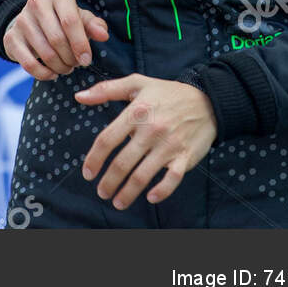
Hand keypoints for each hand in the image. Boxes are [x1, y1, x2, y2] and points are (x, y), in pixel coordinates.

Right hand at [3, 0, 108, 79]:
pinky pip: (28, 64)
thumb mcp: (80, 18)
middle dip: (71, 58)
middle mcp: (36, 3)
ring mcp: (21, 20)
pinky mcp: (11, 37)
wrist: (32, 21)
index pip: (70, 21)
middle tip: (76, 64)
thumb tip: (103, 35)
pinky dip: (43, 74)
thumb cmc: (62, 20)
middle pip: (57, 39)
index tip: (87, 60)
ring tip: (66, 68)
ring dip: (60, 67)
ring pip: (45, 53)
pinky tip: (52, 73)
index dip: (80, 44)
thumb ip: (94, 26)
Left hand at [75, 74, 215, 211]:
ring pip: (142, 175)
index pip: (107, 139)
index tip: (88, 173)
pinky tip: (150, 198)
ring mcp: (169, 145)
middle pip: (122, 163)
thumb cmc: (167, 93)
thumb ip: (106, 90)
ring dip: (127, 192)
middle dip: (108, 182)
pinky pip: (172, 179)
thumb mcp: (136, 83)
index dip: (94, 159)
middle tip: (101, 192)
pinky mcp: (185, 157)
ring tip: (117, 202)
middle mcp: (151, 130)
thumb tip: (79, 97)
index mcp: (136, 112)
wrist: (208, 100)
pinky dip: (161, 191)